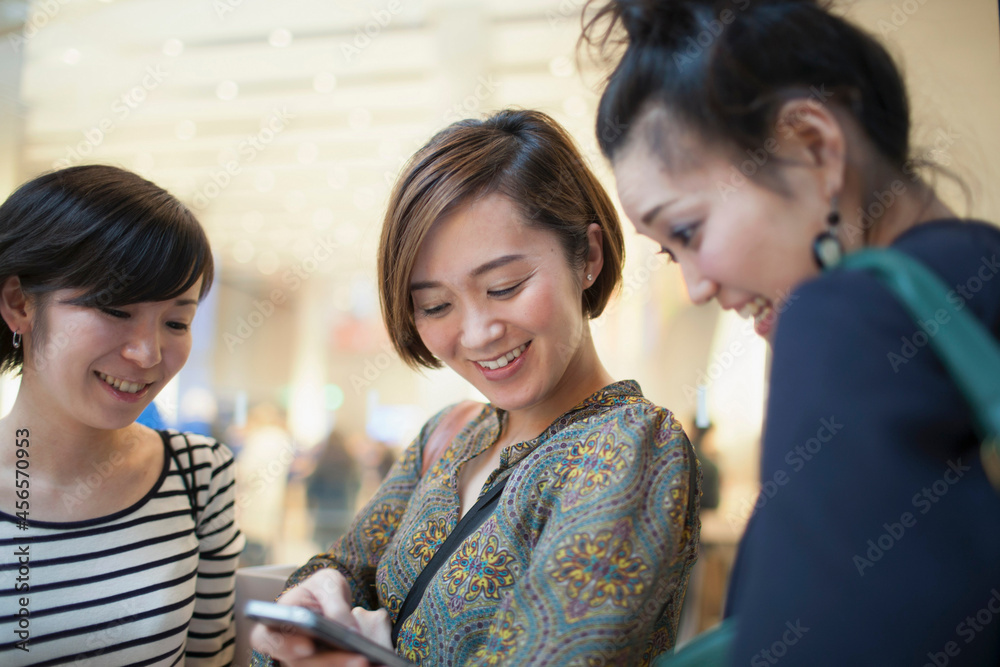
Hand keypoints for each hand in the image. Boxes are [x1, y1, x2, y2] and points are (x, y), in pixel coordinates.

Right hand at [249, 569, 392, 665]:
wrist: (331, 597)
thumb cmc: (322, 588)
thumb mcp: (328, 584)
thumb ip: (335, 604)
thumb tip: (349, 633)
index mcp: (277, 620)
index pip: (266, 638)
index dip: (283, 646)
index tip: (308, 646)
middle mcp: (286, 645)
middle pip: (298, 662)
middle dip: (329, 662)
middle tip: (358, 659)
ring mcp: (303, 659)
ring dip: (343, 666)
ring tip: (368, 660)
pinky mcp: (322, 663)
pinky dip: (350, 665)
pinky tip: (372, 662)